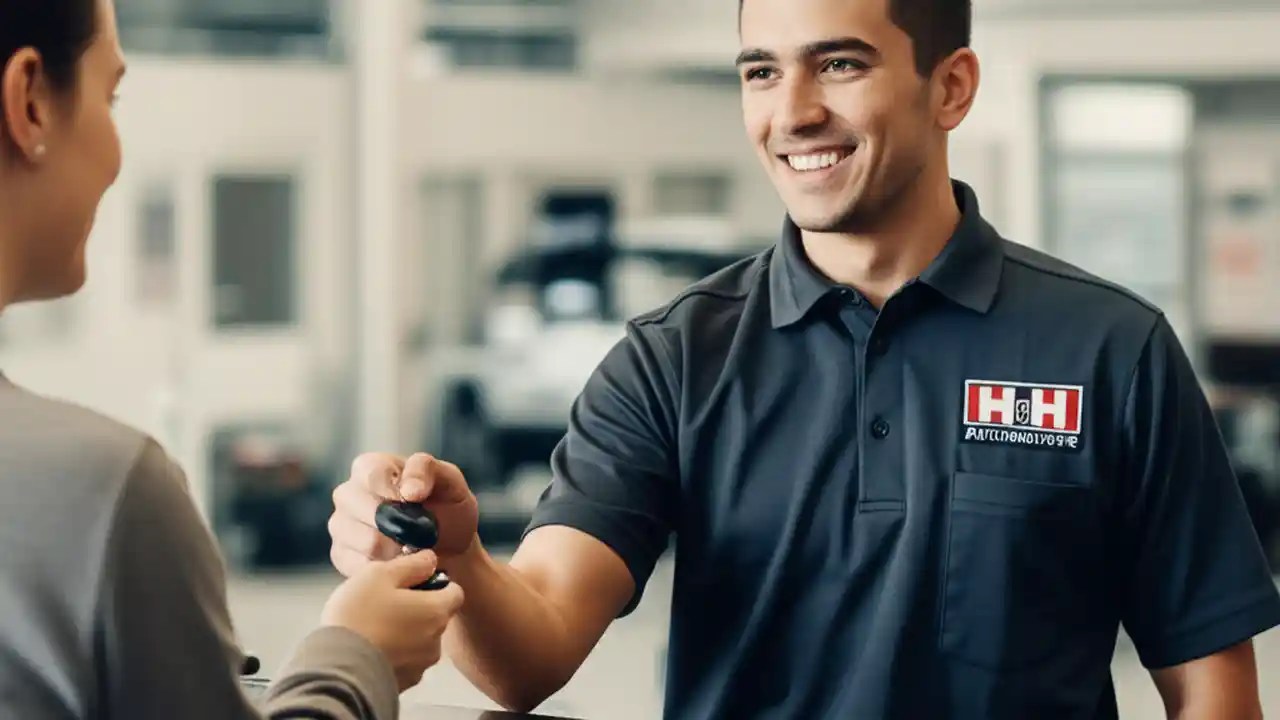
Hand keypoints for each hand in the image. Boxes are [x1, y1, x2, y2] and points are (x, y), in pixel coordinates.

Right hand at [321, 550, 464, 691]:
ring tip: (373, 628)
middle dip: (418, 608)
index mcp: (436, 611)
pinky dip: (394, 654)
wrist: (337, 670)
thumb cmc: (359, 615)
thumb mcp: (380, 574)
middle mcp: (436, 641)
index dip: (437, 583)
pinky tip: (371, 649)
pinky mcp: (403, 685)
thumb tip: (431, 559)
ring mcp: (420, 666)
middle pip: (437, 617)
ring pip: (421, 641)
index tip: (414, 581)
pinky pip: (405, 662)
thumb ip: (411, 564)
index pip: (455, 592)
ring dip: (406, 633)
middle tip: (385, 603)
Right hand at [329, 452, 480, 577]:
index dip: (392, 490)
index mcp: (371, 467)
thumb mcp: (449, 480)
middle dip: (395, 522)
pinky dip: (388, 566)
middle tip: (419, 531)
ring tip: (415, 546)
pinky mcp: (342, 555)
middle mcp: (348, 493)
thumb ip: (427, 471)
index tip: (413, 502)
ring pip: (364, 539)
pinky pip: (360, 564)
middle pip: (355, 504)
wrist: (449, 548)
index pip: (369, 472)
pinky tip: (403, 561)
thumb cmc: (448, 507)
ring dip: (397, 547)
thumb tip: (408, 490)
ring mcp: (342, 525)